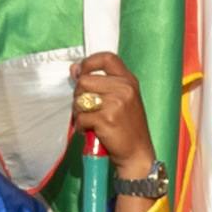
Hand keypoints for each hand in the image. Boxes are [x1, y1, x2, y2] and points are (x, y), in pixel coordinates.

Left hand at [68, 49, 157, 186]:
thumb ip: (101, 83)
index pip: (107, 58)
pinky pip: (81, 117)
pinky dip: (82, 126)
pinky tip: (92, 130)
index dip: (89, 62)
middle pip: (85, 80)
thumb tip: (74, 69)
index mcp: (129, 81)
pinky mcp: (107, 119)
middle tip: (88, 108)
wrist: (137, 153)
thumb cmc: (128, 126)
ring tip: (90, 120)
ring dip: (79, 111)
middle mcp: (125, 89)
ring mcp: (116, 103)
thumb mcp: (123, 99)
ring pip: (80, 99)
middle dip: (79, 95)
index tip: (81, 72)